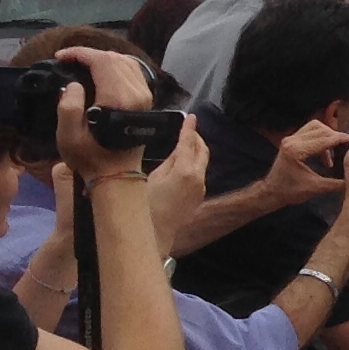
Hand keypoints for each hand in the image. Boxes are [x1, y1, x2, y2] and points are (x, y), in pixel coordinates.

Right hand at [56, 46, 155, 179]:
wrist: (117, 173)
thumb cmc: (89, 157)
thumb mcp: (68, 137)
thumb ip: (68, 108)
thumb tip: (74, 84)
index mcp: (119, 99)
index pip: (102, 61)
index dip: (80, 53)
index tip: (60, 56)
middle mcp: (137, 93)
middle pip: (114, 58)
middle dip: (89, 54)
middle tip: (68, 59)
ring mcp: (145, 95)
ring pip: (126, 62)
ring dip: (102, 58)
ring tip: (81, 63)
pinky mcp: (147, 99)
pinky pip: (133, 71)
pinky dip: (115, 65)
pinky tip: (100, 71)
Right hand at [146, 115, 207, 253]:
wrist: (156, 233)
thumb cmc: (146, 205)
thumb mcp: (151, 178)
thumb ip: (167, 162)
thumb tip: (175, 151)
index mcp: (185, 170)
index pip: (188, 143)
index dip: (189, 128)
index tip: (191, 116)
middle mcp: (198, 177)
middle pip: (202, 151)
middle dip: (196, 138)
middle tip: (187, 128)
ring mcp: (201, 187)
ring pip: (202, 162)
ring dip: (195, 151)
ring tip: (184, 143)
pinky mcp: (199, 196)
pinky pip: (199, 173)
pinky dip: (194, 164)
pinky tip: (182, 163)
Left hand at [263, 121, 348, 206]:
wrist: (271, 192)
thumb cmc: (291, 192)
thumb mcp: (316, 189)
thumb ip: (337, 183)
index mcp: (297, 151)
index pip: (325, 139)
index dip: (342, 139)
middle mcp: (292, 140)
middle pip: (321, 129)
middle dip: (337, 137)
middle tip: (348, 147)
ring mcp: (290, 138)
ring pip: (315, 127)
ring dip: (328, 135)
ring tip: (336, 149)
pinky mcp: (290, 140)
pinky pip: (310, 131)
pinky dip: (321, 138)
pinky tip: (326, 153)